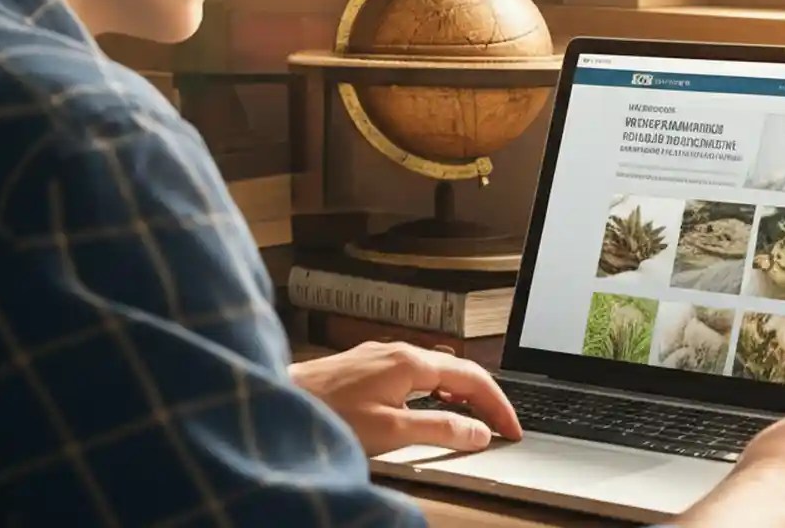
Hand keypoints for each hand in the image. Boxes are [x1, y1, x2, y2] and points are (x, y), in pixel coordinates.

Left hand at [288, 341, 522, 455]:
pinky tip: (429, 408)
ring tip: (473, 421)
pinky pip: (413, 374)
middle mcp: (397, 350)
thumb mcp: (390, 431)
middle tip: (501, 428)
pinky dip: (434, 392)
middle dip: (484, 398)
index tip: (512, 430)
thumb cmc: (325, 416)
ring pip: (434, 370)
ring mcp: (378, 356)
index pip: (472, 377)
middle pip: (456, 370)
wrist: (272, 403)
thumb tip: (478, 433)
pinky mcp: (362, 367)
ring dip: (459, 394)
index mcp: (410, 361)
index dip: (498, 405)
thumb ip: (439, 430)